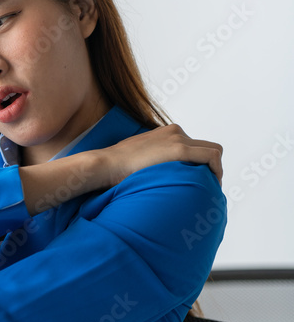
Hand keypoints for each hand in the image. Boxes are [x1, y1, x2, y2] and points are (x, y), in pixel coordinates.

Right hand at [98, 124, 222, 186]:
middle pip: (206, 147)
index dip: (199, 163)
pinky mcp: (179, 150)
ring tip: (209, 188)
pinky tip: (210, 186)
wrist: (106, 164)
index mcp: (165, 133)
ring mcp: (178, 140)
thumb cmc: (114, 167)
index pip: (193, 145)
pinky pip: (210, 157)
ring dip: (215, 169)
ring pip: (213, 151)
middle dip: (210, 166)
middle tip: (207, 185)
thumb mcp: (135, 158)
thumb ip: (150, 161)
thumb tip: (151, 176)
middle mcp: (175, 132)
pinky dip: (216, 170)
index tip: (196, 179)